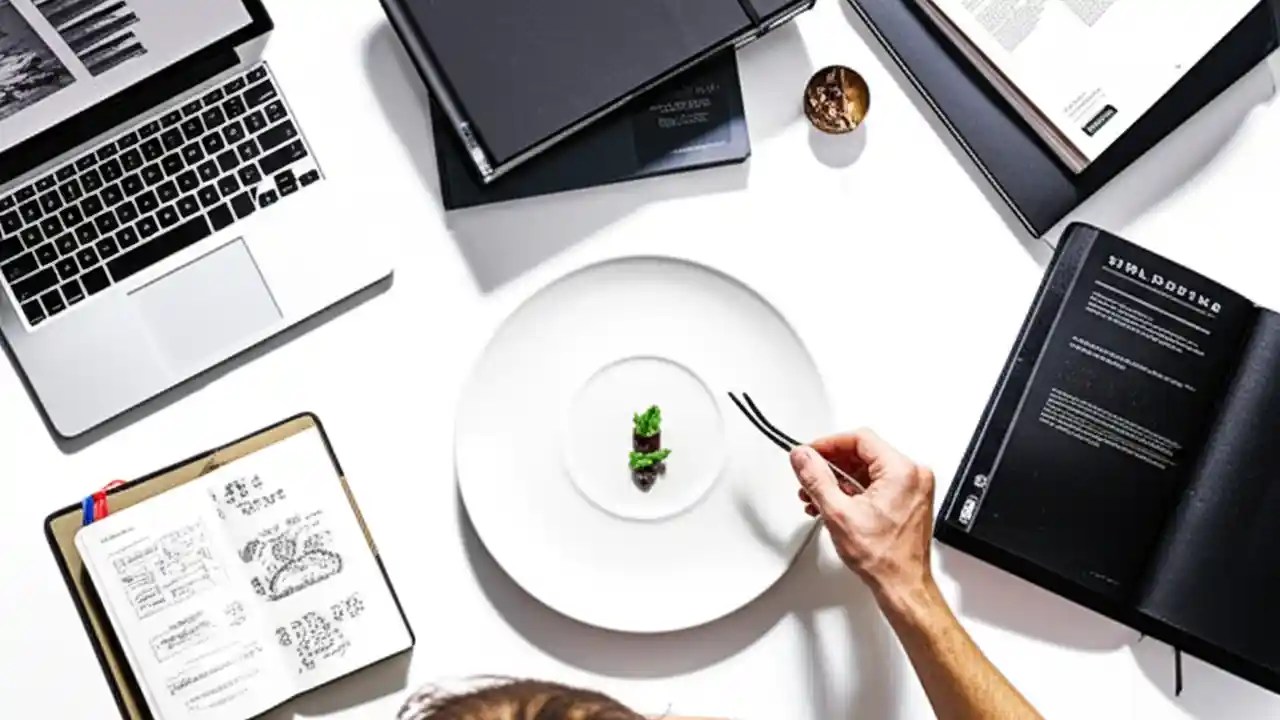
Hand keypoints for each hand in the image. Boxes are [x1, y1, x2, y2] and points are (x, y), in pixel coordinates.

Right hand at [790, 429, 936, 600]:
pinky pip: (877, 484)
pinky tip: (835, 504)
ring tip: (817, 495)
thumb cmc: (884, 558)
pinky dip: (854, 491)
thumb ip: (816, 479)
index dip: (829, 444)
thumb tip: (803, 457)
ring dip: (840, 480)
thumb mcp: (838, 513)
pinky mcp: (909, 501)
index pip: (859, 439)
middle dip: (831, 466)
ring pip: (868, 470)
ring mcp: (913, 488)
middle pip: (863, 453)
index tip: (810, 453)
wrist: (902, 586)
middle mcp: (913, 475)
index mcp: (901, 471)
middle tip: (810, 475)